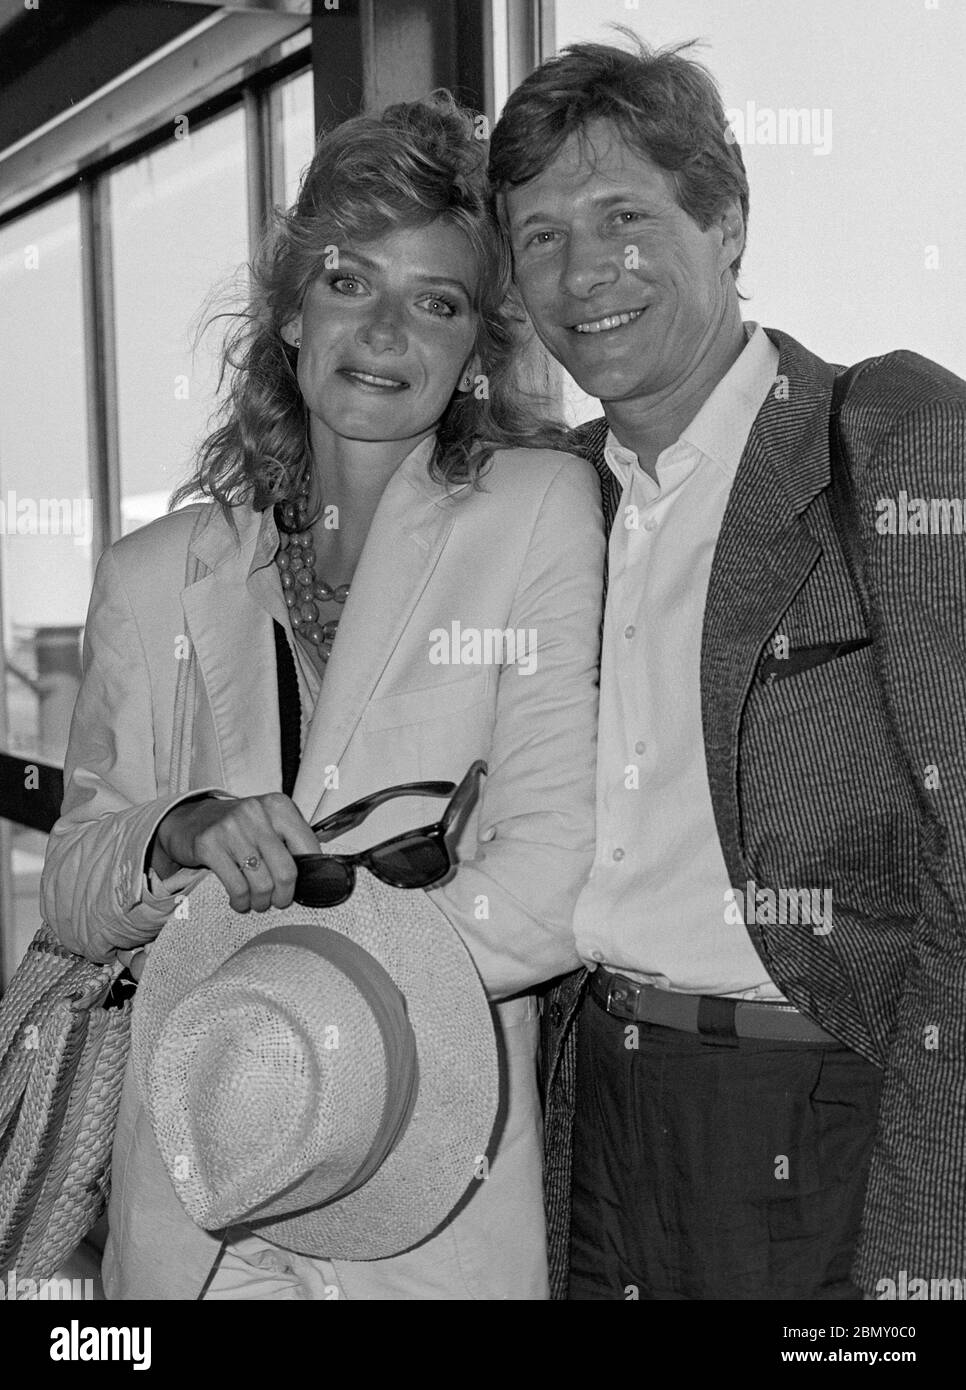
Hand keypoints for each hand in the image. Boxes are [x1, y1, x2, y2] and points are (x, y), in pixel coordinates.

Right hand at [153, 793, 319, 912]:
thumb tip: (315, 875)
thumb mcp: (267, 823)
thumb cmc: (237, 827)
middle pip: (286, 870)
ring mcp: (231, 827)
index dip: (310, 875)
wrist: (189, 820)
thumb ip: (291, 842)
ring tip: (258, 901)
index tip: (303, 888)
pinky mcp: (209, 844)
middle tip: (279, 901)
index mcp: (278, 806)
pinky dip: (241, 901)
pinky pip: (236, 887)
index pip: (308, 847)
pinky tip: (240, 901)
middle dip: (284, 895)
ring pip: (261, 883)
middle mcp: (256, 812)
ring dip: (261, 901)